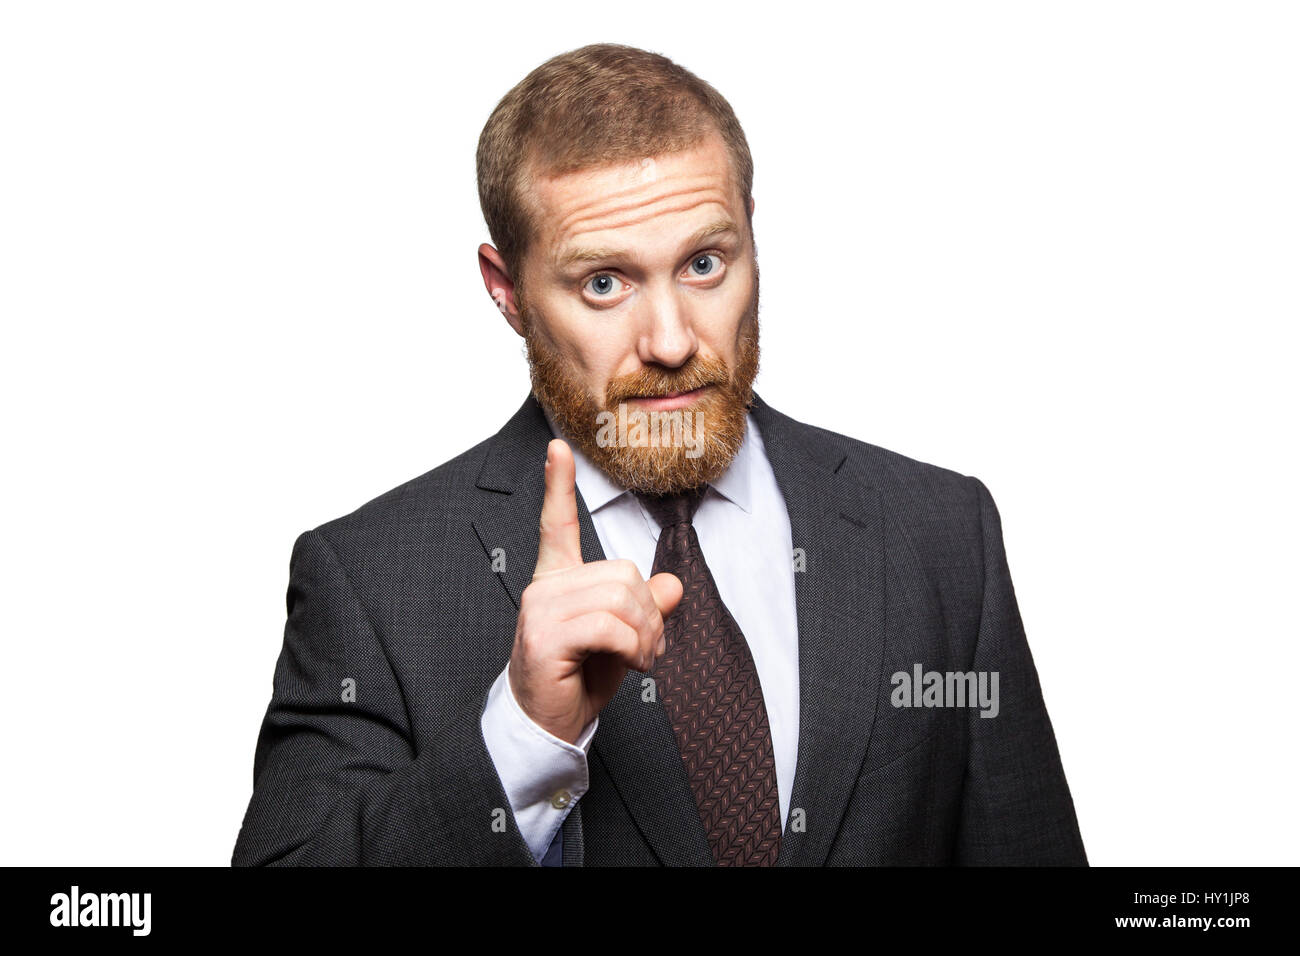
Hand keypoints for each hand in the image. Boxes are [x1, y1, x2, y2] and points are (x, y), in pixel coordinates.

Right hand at [508, 439, 683, 743]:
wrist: (549, 724)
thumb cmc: (582, 678)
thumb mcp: (625, 638)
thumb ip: (647, 607)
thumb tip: (673, 585)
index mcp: (558, 578)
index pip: (556, 523)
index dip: (558, 485)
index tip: (557, 448)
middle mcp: (544, 587)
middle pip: (622, 572)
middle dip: (649, 613)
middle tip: (648, 647)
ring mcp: (539, 610)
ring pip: (620, 597)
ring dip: (645, 634)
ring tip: (639, 658)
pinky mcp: (544, 637)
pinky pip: (609, 626)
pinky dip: (632, 647)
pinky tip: (629, 664)